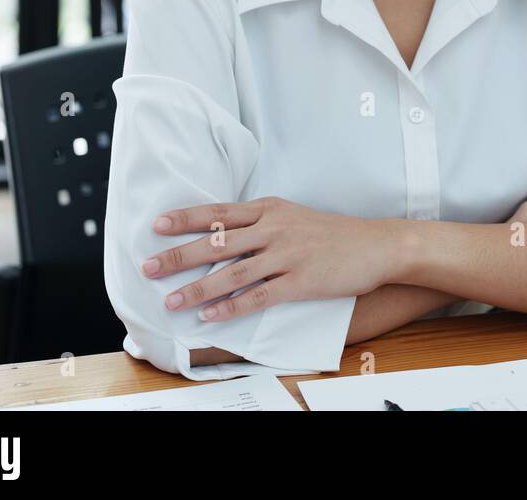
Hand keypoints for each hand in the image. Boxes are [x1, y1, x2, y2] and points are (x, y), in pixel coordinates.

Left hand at [141, 197, 395, 322]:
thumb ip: (262, 221)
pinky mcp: (300, 281)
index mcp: (271, 209)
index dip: (186, 219)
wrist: (377, 245)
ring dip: (197, 289)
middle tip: (148, 267)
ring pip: (231, 273)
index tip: (157, 225)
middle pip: (217, 242)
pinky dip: (230, 308)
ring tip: (171, 301)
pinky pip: (257, 297)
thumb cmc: (335, 233)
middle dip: (178, 255)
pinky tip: (210, 317)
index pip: (219, 212)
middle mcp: (274, 229)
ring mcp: (287, 255)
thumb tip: (226, 232)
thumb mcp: (295, 215)